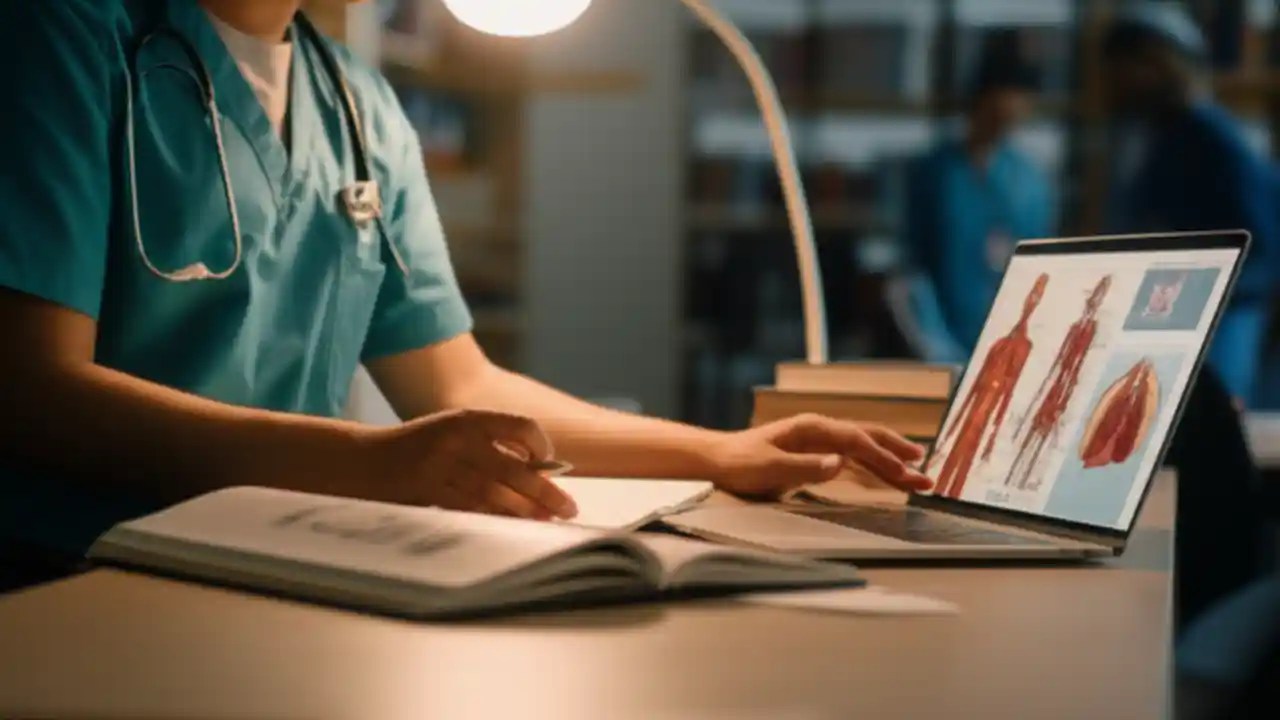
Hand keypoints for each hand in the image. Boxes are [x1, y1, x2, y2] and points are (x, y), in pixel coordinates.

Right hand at [361, 409, 577, 519]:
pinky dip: (495, 518)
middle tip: (568, 508)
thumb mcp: (454, 430)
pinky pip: (470, 508)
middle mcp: (457, 438)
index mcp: (468, 417)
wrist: (367, 459)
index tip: (551, 463)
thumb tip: (540, 471)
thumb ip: (491, 445)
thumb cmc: (421, 447)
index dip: (541, 445)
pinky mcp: (429, 491)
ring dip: (525, 510)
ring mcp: (441, 466)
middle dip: (544, 491)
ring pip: (494, 493)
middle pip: (513, 468)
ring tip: (548, 521)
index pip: (520, 425)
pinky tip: (514, 527)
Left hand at [707, 414, 931, 497]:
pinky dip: (873, 466)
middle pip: (868, 439)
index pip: (856, 441)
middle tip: (925, 474)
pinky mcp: (815, 454)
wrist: (718, 457)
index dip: (883, 457)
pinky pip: (852, 459)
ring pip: (864, 448)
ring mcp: (819, 441)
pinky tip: (887, 474)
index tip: (905, 473)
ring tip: (918, 475)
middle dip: (898, 455)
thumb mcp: (768, 468)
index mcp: (811, 428)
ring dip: (890, 461)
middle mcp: (819, 430)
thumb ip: (804, 466)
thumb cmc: (740, 462)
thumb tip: (839, 463)